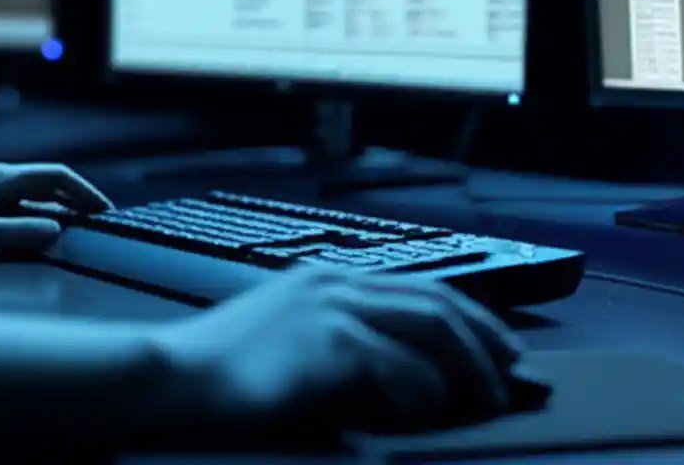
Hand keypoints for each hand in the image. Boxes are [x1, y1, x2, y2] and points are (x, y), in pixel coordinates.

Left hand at [0, 163, 112, 260]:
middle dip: (77, 202)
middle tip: (99, 224)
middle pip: (49, 185)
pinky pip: (17, 212)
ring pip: (33, 199)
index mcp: (1, 178)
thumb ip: (16, 233)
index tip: (105, 212)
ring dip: (57, 213)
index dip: (85, 192)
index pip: (57, 176)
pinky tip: (36, 241)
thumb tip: (55, 231)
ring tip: (75, 234)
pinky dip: (35, 222)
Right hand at [154, 268, 527, 442]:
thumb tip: (402, 372)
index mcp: (327, 279)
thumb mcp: (287, 338)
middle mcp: (335, 283)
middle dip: (484, 335)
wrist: (170, 378)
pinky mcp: (327, 343)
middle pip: (435, 301)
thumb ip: (339, 341)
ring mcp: (331, 308)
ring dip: (468, 361)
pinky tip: (428, 403)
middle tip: (514, 370)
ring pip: (429, 323)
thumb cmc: (222, 370)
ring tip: (487, 394)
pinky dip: (421, 383)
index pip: (418, 287)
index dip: (467, 316)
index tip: (496, 345)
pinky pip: (398, 363)